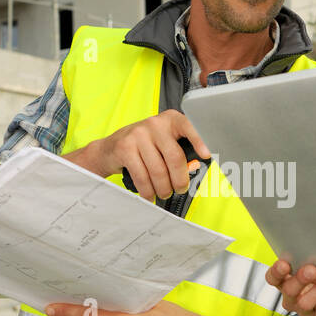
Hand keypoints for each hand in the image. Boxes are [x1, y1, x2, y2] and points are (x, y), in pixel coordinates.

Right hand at [63, 110, 210, 199]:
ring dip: (163, 188)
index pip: (188, 125)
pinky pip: (142, 176)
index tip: (206, 154)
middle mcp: (154, 124)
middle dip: (179, 179)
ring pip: (158, 170)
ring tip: (164, 193)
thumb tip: (194, 169)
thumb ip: (178, 151)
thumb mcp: (162, 143)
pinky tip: (149, 195)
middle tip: (179, 189)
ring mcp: (138, 134)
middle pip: (175, 157)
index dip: (199, 140)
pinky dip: (148, 191)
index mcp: (170, 120)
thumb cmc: (143, 148)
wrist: (109, 149)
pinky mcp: (124, 148)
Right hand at [265, 260, 315, 315]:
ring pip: (304, 303)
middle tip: (311, 269)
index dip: (276, 272)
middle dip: (299, 279)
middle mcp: (291, 296)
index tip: (284, 264)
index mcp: (286, 279)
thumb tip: (312, 251)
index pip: (273, 278)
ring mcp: (304, 308)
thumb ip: (311, 258)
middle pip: (288, 291)